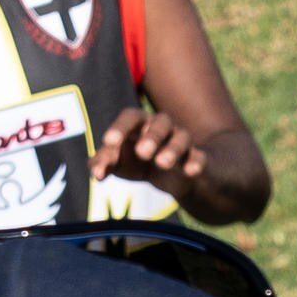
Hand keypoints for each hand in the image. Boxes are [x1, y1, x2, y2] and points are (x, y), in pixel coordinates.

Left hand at [94, 98, 214, 195]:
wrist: (177, 178)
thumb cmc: (140, 163)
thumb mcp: (119, 163)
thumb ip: (103, 164)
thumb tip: (97, 173)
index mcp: (140, 125)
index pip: (130, 118)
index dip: (120, 127)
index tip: (109, 142)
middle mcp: (163, 128)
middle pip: (160, 123)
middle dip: (151, 136)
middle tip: (142, 152)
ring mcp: (182, 142)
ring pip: (181, 137)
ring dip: (172, 149)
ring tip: (162, 163)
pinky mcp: (197, 159)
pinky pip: (199, 156)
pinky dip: (195, 162)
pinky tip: (190, 171)